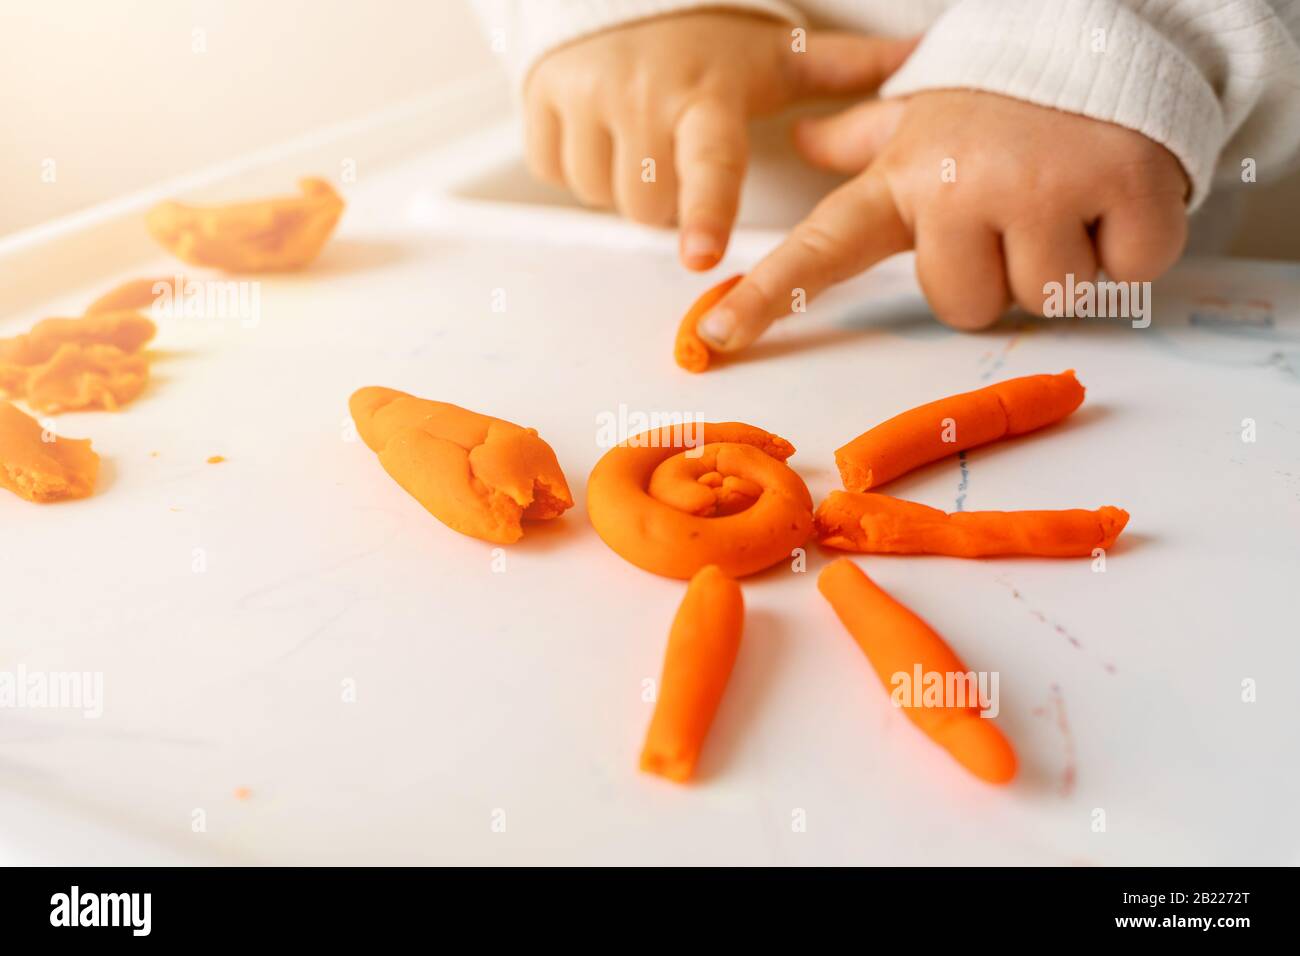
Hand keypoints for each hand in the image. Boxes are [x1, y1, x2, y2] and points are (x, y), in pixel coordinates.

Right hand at [524, 11, 915, 269]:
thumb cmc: (706, 33)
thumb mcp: (777, 52)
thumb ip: (845, 70)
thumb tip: (923, 62)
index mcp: (707, 96)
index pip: (709, 165)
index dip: (705, 213)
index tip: (701, 255)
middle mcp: (642, 96)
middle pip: (647, 208)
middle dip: (663, 204)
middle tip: (675, 163)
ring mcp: (585, 96)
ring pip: (598, 194)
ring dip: (619, 186)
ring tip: (639, 142)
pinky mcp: (542, 98)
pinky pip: (555, 170)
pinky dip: (575, 164)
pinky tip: (600, 132)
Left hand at [695, 89, 1189, 349]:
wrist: (1111, 42)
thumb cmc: (1005, 101)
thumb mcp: (926, 118)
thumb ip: (863, 139)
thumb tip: (801, 139)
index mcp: (905, 178)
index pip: (824, 246)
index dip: (769, 295)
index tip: (713, 337)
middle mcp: (959, 184)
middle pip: (966, 307)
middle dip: (1000, 272)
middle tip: (1022, 208)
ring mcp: (1040, 186)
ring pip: (1047, 298)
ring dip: (1068, 260)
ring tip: (1069, 195)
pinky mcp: (1120, 186)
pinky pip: (1124, 274)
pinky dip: (1134, 244)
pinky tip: (1119, 191)